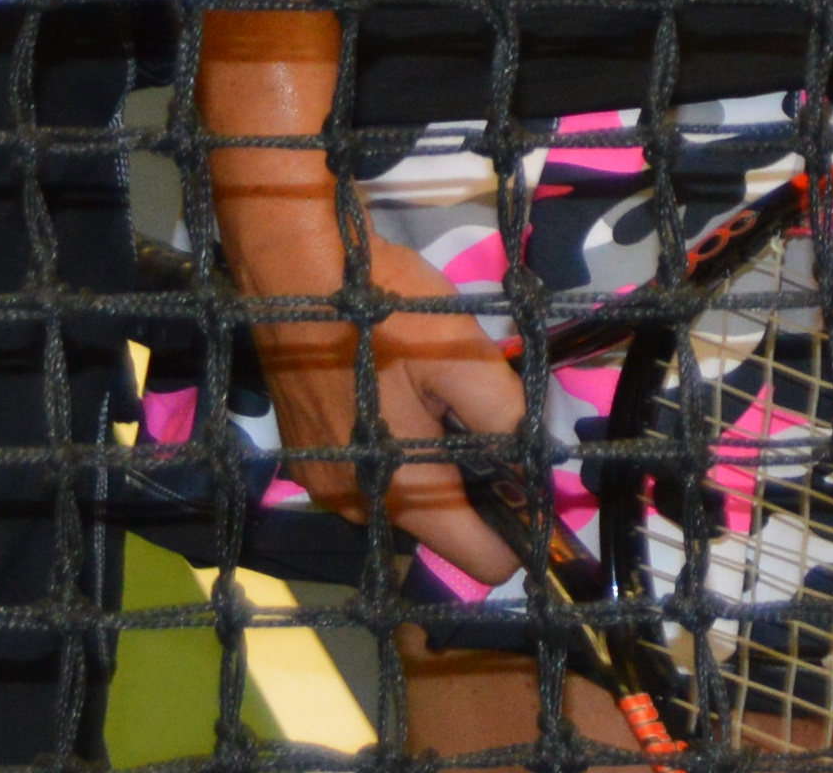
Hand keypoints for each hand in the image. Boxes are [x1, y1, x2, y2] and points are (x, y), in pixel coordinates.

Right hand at [252, 224, 535, 590]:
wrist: (294, 271)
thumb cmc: (386, 317)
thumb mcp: (465, 357)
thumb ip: (508, 422)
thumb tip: (537, 475)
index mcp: (403, 495)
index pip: (483, 561)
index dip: (520, 529)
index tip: (532, 481)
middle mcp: (359, 509)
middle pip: (444, 528)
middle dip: (474, 486)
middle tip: (479, 416)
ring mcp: (325, 485)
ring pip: (408, 499)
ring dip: (433, 464)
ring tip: (438, 398)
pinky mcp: (308, 458)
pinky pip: (372, 476)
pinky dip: (395, 451)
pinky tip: (397, 395)